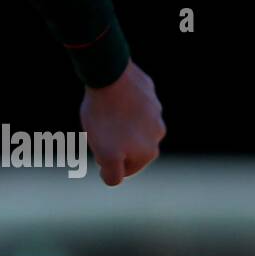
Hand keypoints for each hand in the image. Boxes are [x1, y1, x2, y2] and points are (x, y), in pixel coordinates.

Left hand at [80, 59, 165, 185]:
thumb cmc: (106, 118)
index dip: (107, 162)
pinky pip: (132, 103)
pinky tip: (109, 96)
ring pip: (132, 124)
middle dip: (114, 142)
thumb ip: (112, 174)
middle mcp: (158, 132)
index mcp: (149, 151)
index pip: (126, 169)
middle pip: (130, 146)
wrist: (110, 76)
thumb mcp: (105, 155)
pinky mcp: (147, 91)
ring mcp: (154, 110)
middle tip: (97, 129)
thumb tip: (113, 179)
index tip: (97, 147)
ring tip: (102, 112)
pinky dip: (121, 104)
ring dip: (118, 122)